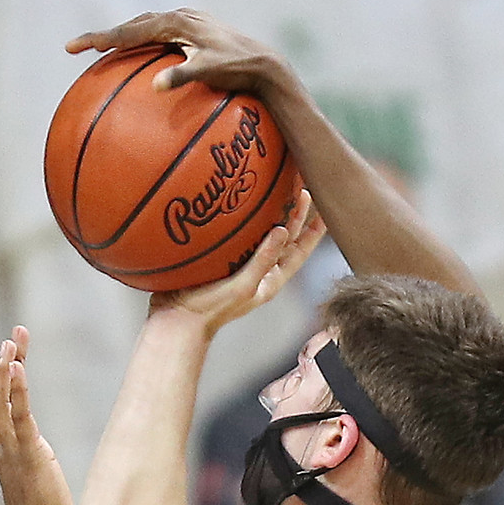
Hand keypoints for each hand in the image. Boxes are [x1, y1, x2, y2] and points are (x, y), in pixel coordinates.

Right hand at [0, 342, 76, 504]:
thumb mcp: (17, 481)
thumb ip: (5, 461)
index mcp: (1, 450)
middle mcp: (2, 445)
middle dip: (0, 368)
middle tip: (4, 340)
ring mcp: (13, 447)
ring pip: (5, 402)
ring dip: (7, 371)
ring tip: (9, 343)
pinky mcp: (29, 450)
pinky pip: (22, 415)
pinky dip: (19, 390)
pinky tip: (18, 367)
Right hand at [68, 8, 286, 95]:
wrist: (266, 64)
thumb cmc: (238, 71)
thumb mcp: (208, 73)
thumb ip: (182, 77)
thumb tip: (156, 87)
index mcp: (175, 23)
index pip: (128, 30)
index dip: (99, 39)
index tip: (73, 47)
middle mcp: (180, 17)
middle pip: (132, 24)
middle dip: (105, 36)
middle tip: (78, 48)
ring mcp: (189, 22)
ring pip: (146, 26)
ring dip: (124, 36)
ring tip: (104, 50)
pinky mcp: (196, 32)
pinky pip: (161, 34)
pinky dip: (144, 43)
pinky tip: (141, 60)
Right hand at [149, 190, 325, 333]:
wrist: (178, 317)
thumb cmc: (212, 309)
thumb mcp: (243, 285)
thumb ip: (263, 259)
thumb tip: (283, 230)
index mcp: (271, 278)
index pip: (300, 251)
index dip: (314, 232)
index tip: (325, 210)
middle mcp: (260, 269)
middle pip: (285, 237)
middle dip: (295, 214)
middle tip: (301, 187)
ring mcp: (241, 262)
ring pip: (263, 232)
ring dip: (272, 211)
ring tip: (278, 188)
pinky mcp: (222, 257)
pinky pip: (239, 233)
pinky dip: (245, 217)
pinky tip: (241, 200)